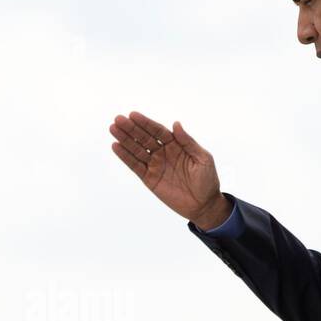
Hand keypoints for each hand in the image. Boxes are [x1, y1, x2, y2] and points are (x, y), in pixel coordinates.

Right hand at [109, 111, 230, 227]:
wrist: (203, 205)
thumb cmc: (207, 179)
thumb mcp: (202, 158)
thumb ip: (188, 142)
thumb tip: (175, 124)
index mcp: (176, 145)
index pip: (158, 130)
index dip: (145, 123)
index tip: (133, 115)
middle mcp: (163, 153)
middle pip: (144, 138)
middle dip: (131, 128)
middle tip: (118, 120)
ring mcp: (155, 165)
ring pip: (137, 150)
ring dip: (124, 140)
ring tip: (113, 129)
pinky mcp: (149, 179)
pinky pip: (135, 166)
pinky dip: (125, 157)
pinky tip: (116, 147)